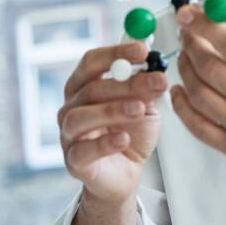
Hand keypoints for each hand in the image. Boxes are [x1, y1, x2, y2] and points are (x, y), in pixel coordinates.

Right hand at [58, 42, 165, 204]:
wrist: (127, 174)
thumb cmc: (131, 134)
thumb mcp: (145, 106)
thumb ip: (146, 87)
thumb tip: (155, 65)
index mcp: (84, 87)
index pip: (92, 62)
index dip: (115, 53)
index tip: (143, 50)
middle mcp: (71, 107)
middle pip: (91, 88)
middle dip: (126, 83)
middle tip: (157, 81)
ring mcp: (68, 135)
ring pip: (81, 117)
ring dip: (113, 110)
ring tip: (140, 109)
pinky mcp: (74, 162)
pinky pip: (83, 150)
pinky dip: (104, 143)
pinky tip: (124, 139)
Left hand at [170, 6, 225, 198]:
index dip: (205, 25)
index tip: (191, 14)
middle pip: (209, 67)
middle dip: (191, 44)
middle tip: (188, 34)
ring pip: (198, 94)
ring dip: (185, 70)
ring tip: (185, 58)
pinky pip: (197, 126)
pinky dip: (182, 106)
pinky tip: (179, 92)